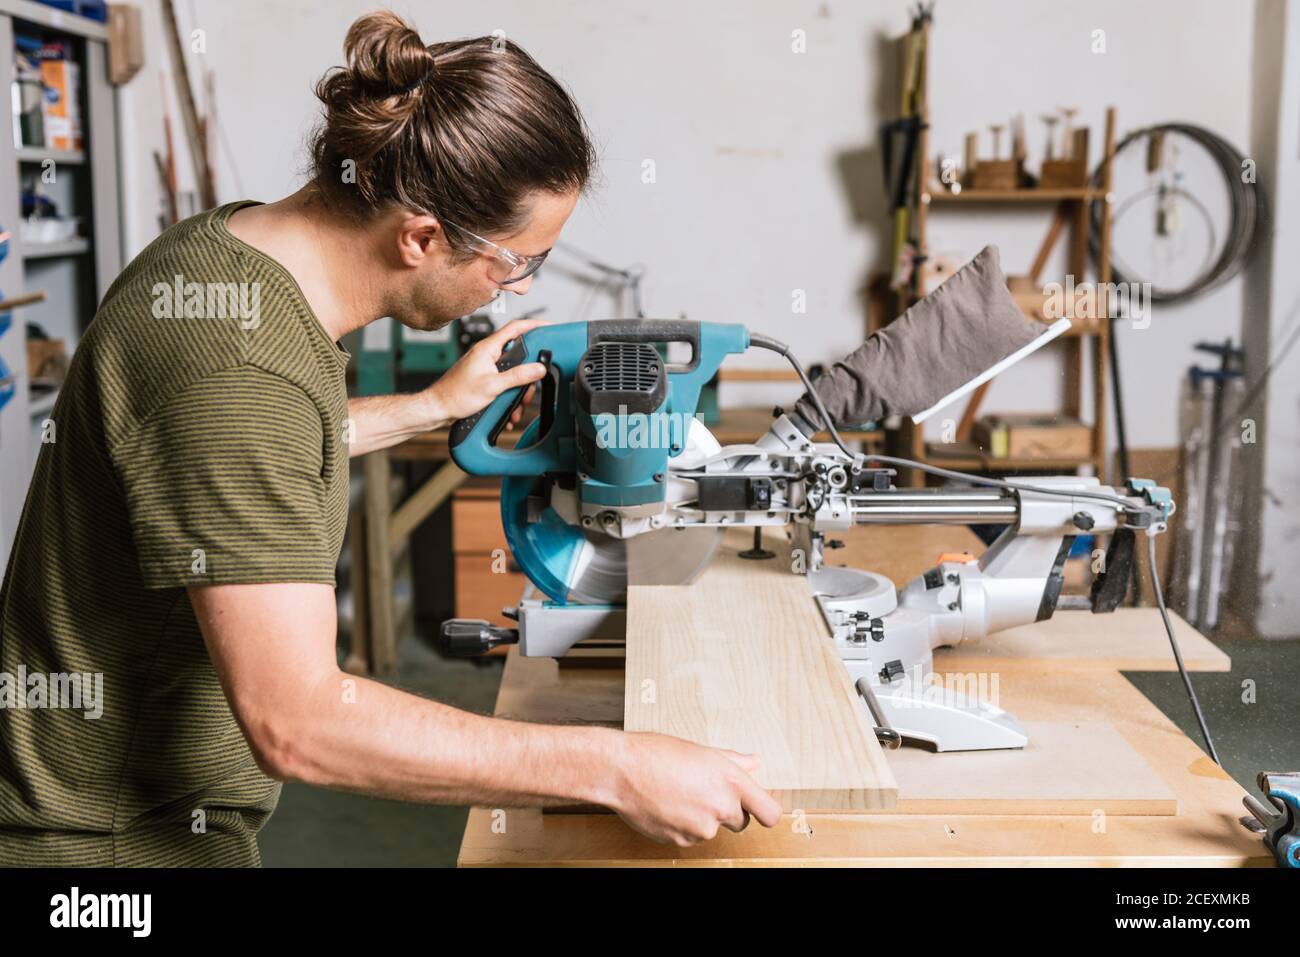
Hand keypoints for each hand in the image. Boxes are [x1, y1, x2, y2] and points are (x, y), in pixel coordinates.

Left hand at [428, 318, 549, 424]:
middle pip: (518, 355)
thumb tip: (538, 368)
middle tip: (531, 387)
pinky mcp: (484, 379)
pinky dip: (508, 398)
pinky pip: (504, 384)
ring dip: (517, 392)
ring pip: (512, 374)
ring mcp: (486, 366)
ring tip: (515, 406)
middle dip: (527, 375)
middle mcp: (487, 354)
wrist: (438, 408)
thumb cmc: (456, 395)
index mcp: (488, 348)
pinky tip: (507, 411)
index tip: (548, 327)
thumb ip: (517, 376)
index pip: (515, 328)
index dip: (533, 325)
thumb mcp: (492, 386)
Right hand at [606, 732, 782, 845]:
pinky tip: (667, 804)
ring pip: (711, 829)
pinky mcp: (681, 840)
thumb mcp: (701, 750)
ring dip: (700, 817)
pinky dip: (681, 825)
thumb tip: (754, 762)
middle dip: (727, 811)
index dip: (765, 813)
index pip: (769, 813)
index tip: (760, 810)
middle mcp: (720, 807)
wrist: (621, 770)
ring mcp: (701, 827)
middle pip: (740, 822)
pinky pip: (689, 836)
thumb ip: (732, 760)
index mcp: (730, 780)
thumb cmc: (656, 753)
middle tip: (703, 791)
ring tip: (678, 793)